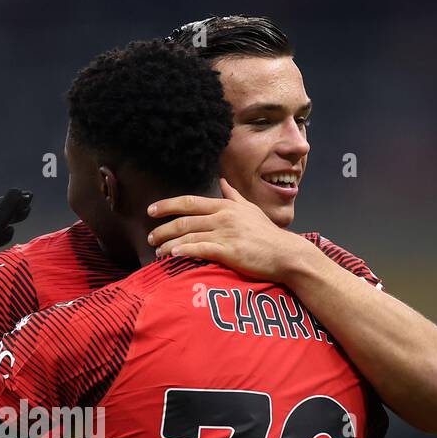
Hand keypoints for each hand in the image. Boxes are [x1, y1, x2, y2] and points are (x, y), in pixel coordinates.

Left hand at [147, 179, 307, 282]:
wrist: (286, 254)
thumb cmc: (267, 234)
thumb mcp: (250, 210)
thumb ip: (234, 196)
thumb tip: (223, 181)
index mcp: (226, 206)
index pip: (190, 202)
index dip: (168, 205)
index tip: (151, 210)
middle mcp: (223, 217)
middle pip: (184, 220)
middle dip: (163, 228)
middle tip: (150, 237)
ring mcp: (226, 233)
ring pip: (188, 236)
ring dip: (169, 244)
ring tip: (157, 252)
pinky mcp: (229, 251)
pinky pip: (199, 249)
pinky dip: (183, 252)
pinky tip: (172, 256)